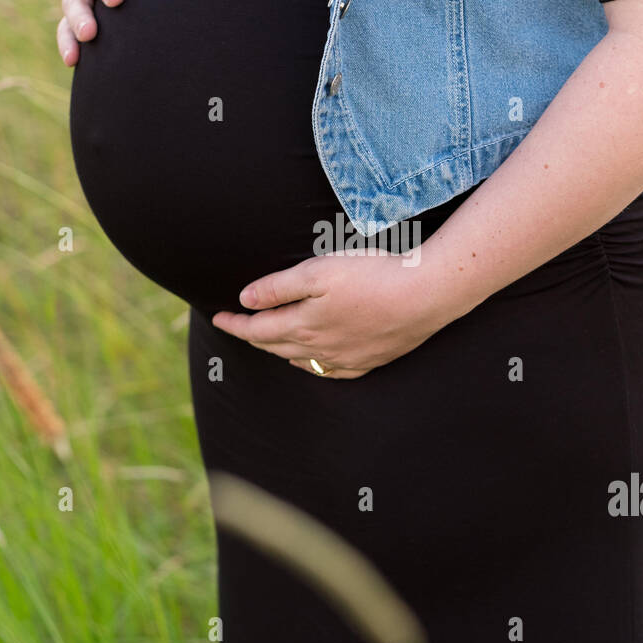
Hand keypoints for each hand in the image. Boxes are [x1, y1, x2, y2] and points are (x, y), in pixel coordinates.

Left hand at [211, 251, 451, 378]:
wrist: (425, 295)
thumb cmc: (372, 275)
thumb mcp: (317, 271)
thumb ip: (278, 288)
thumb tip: (245, 300)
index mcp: (303, 324)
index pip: (257, 329)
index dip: (235, 323)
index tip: (218, 317)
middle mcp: (321, 348)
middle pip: (277, 346)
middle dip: (253, 336)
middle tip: (238, 327)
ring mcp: (346, 358)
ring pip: (303, 360)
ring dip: (281, 351)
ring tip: (269, 342)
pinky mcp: (371, 360)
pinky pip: (333, 371)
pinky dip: (314, 365)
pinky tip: (314, 362)